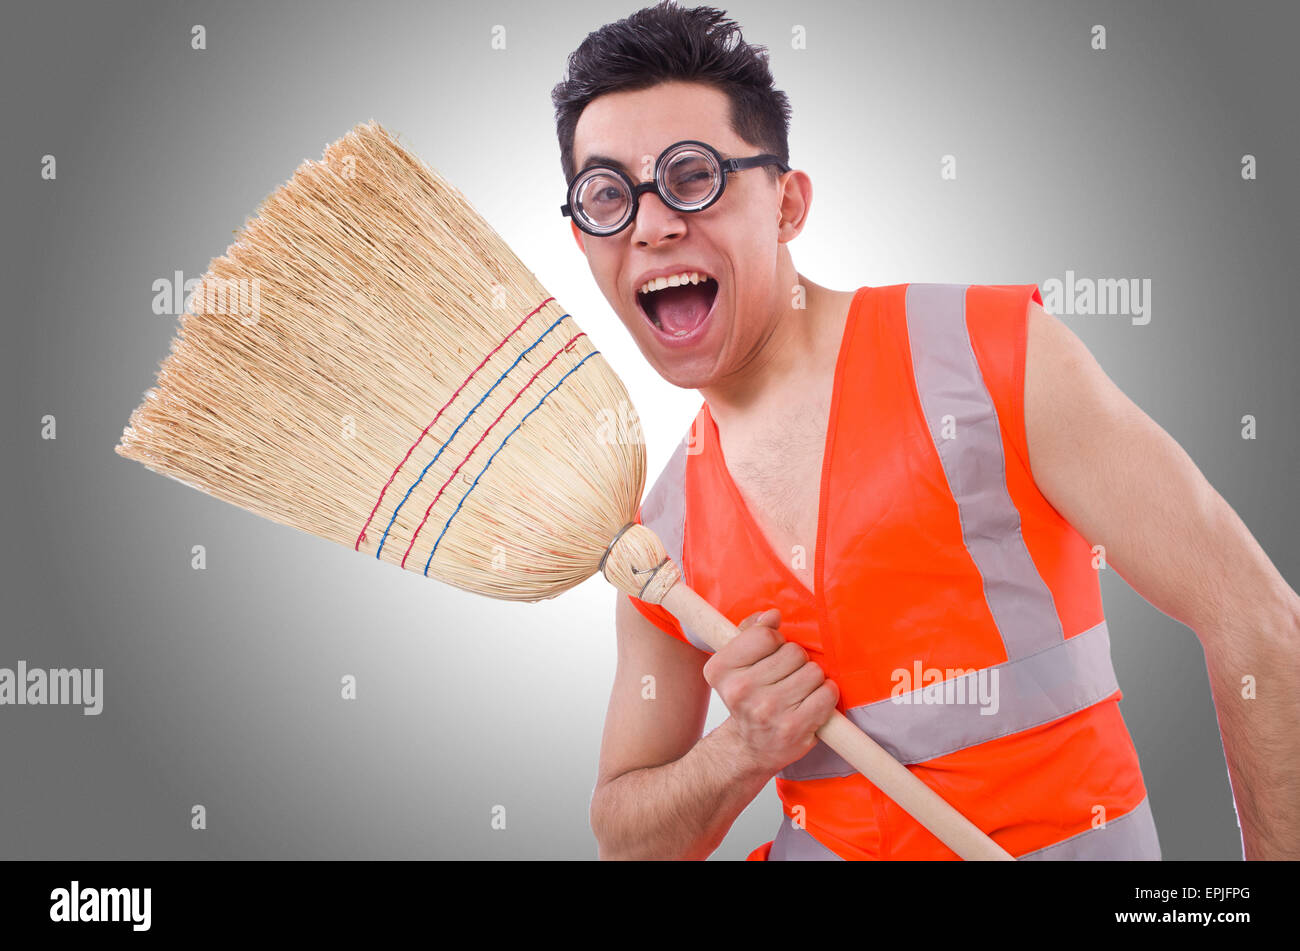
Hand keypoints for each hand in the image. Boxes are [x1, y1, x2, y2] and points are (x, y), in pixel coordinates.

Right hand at [702, 608, 839, 777]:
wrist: (750, 747)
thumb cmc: (749, 698)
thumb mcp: (737, 662)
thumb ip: (751, 631)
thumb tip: (772, 616)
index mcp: (721, 670)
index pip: (765, 635)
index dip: (775, 641)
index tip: (771, 654)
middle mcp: (740, 691)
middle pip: (793, 652)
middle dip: (795, 661)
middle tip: (785, 678)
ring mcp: (768, 711)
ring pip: (813, 671)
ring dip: (811, 678)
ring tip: (797, 691)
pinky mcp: (794, 728)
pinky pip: (826, 693)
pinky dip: (825, 695)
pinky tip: (811, 702)